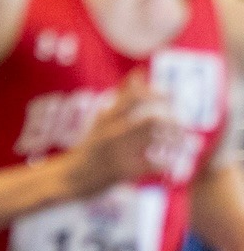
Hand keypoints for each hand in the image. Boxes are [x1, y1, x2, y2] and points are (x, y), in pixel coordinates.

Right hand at [63, 70, 181, 197]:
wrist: (70, 177)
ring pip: (155, 141)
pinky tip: (168, 164)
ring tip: (181, 142)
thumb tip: (139, 72)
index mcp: (107, 117)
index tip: (171, 97)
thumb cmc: (91, 147)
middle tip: (181, 125)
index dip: (158, 95)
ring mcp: (118, 152)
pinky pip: (154, 165)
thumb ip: (122, 97)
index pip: (136, 97)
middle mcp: (112, 132)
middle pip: (152, 119)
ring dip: (173, 141)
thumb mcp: (101, 120)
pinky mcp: (123, 172)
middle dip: (172, 122)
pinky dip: (166, 164)